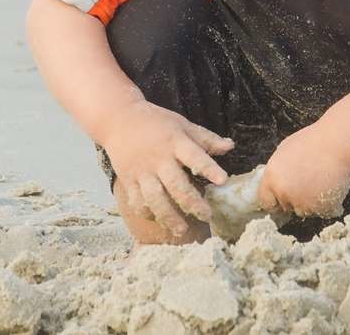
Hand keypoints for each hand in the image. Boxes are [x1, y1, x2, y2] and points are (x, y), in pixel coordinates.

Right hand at [100, 100, 234, 237]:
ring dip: (169, 216)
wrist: (119, 119)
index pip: (194, 156)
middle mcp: (158, 158)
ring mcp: (141, 171)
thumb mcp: (182, 125)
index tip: (222, 180)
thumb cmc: (155, 122)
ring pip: (155, 198)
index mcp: (175, 142)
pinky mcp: (128, 180)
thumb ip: (205, 139)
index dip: (208, 168)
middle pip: (175, 184)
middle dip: (192, 203)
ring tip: (182, 230)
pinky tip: (159, 220)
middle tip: (207, 216)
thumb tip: (230, 146)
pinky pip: (137, 201)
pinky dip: (148, 213)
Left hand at [256, 123, 349, 218]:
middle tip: (308, 183)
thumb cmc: (313, 141)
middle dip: (294, 199)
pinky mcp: (321, 209)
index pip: (265, 201)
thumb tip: (277, 182)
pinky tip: (331, 187)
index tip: (281, 198)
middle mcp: (284, 193)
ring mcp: (303, 203)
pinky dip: (328, 205)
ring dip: (311, 203)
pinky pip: (323, 212)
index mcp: (272, 178)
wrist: (337, 143)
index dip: (274, 199)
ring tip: (321, 182)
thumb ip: (278, 171)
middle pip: (286, 207)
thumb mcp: (285, 151)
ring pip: (305, 211)